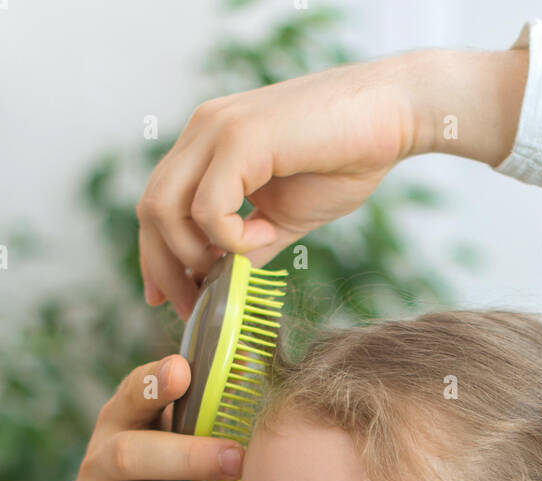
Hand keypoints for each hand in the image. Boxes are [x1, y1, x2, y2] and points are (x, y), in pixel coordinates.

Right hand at [49, 355, 242, 480]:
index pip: (129, 396)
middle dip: (193, 457)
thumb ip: (193, 412)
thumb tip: (250, 362)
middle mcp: (99, 465)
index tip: (181, 371)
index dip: (152, 383)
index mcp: (116, 425)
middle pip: (136, 457)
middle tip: (239, 458)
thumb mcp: (157, 444)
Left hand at [137, 53, 420, 318]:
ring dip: (199, 253)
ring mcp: (217, 130)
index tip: (165, 298)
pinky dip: (233, 237)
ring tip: (247, 256)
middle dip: (164, 267)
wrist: (391, 116)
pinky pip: (208, 209)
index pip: (158, 203)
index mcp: (209, 145)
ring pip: (166, 209)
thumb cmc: (345, 159)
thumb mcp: (285, 216)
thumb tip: (221, 282)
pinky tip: (268, 232)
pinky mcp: (240, 138)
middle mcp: (203, 131)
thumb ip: (249, 244)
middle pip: (150, 208)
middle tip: (193, 304)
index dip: (155, 256)